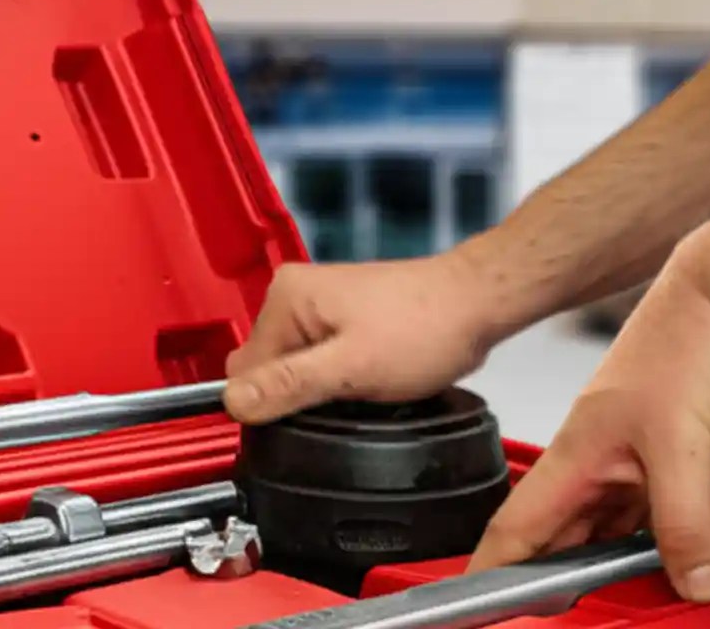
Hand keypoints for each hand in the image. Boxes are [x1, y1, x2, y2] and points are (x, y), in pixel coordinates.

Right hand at [223, 248, 502, 424]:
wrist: (476, 304)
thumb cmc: (425, 327)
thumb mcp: (351, 368)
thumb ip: (288, 385)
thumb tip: (233, 403)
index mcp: (285, 299)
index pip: (243, 370)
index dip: (270, 404)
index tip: (311, 412)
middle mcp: (295, 296)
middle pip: (267, 372)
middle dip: (298, 396)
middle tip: (346, 398)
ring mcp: (319, 308)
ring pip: (295, 372)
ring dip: (322, 392)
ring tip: (363, 388)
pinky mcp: (342, 322)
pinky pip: (319, 365)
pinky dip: (339, 382)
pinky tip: (367, 383)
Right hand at [466, 237, 709, 603]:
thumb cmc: (689, 340)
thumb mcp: (685, 449)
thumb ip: (684, 526)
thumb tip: (693, 585)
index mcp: (574, 455)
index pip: (513, 530)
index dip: (489, 574)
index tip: (480, 609)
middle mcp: (593, 456)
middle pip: (569, 537)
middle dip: (585, 574)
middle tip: (600, 602)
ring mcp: (629, 450)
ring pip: (622, 522)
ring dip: (651, 544)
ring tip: (687, 552)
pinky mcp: (665, 444)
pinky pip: (661, 501)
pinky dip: (686, 517)